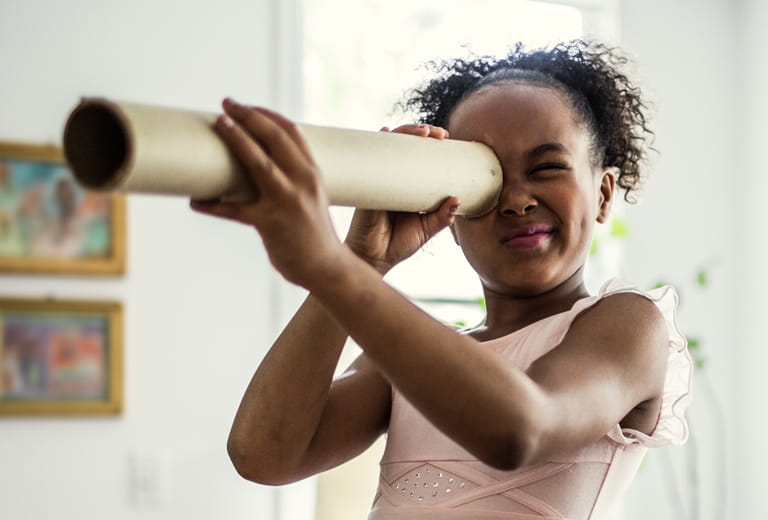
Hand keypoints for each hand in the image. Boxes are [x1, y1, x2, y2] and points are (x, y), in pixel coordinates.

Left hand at [190, 98, 346, 287]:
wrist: (326, 267)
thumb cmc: (314, 231)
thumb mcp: (312, 196)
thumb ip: (293, 177)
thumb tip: (261, 160)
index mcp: (312, 172)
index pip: (291, 131)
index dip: (266, 114)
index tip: (246, 107)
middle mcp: (303, 182)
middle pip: (275, 138)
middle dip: (249, 116)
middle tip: (226, 104)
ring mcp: (287, 202)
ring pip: (259, 163)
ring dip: (237, 139)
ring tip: (219, 124)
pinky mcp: (270, 224)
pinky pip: (234, 210)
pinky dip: (213, 205)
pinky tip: (196, 201)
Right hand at [344, 124, 457, 274]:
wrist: (374, 260)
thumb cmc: (398, 245)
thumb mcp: (427, 229)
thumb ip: (443, 216)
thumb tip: (457, 198)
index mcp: (407, 188)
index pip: (419, 159)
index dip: (431, 146)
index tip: (447, 140)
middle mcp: (392, 179)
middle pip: (405, 146)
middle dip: (422, 133)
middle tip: (440, 135)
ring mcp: (379, 180)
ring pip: (390, 147)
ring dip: (406, 133)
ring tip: (424, 132)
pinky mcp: (368, 186)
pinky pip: (371, 160)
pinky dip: (377, 143)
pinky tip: (385, 132)